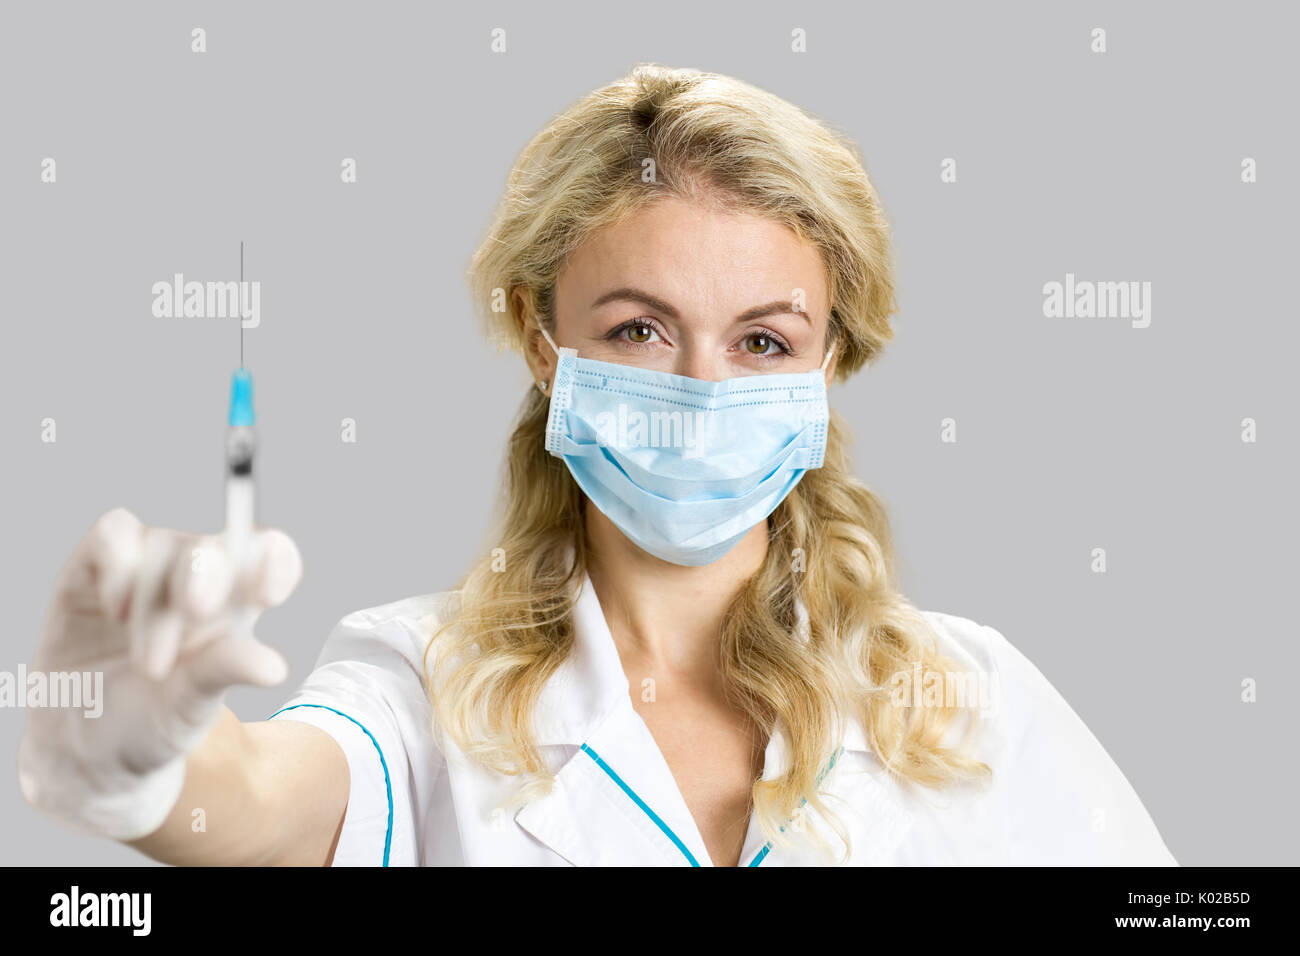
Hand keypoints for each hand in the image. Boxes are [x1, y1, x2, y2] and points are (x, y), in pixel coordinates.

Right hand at [17, 507, 301, 840]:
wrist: (82, 747)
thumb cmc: (151, 722)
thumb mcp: (191, 706)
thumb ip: (224, 673)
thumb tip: (275, 668)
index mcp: (236, 605)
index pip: (269, 557)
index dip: (275, 561)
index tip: (268, 593)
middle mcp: (195, 578)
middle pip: (216, 548)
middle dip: (210, 575)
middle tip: (197, 611)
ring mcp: (146, 568)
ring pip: (164, 550)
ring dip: (155, 608)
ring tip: (149, 666)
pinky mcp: (94, 568)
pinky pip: (113, 533)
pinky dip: (118, 565)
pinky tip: (117, 609)